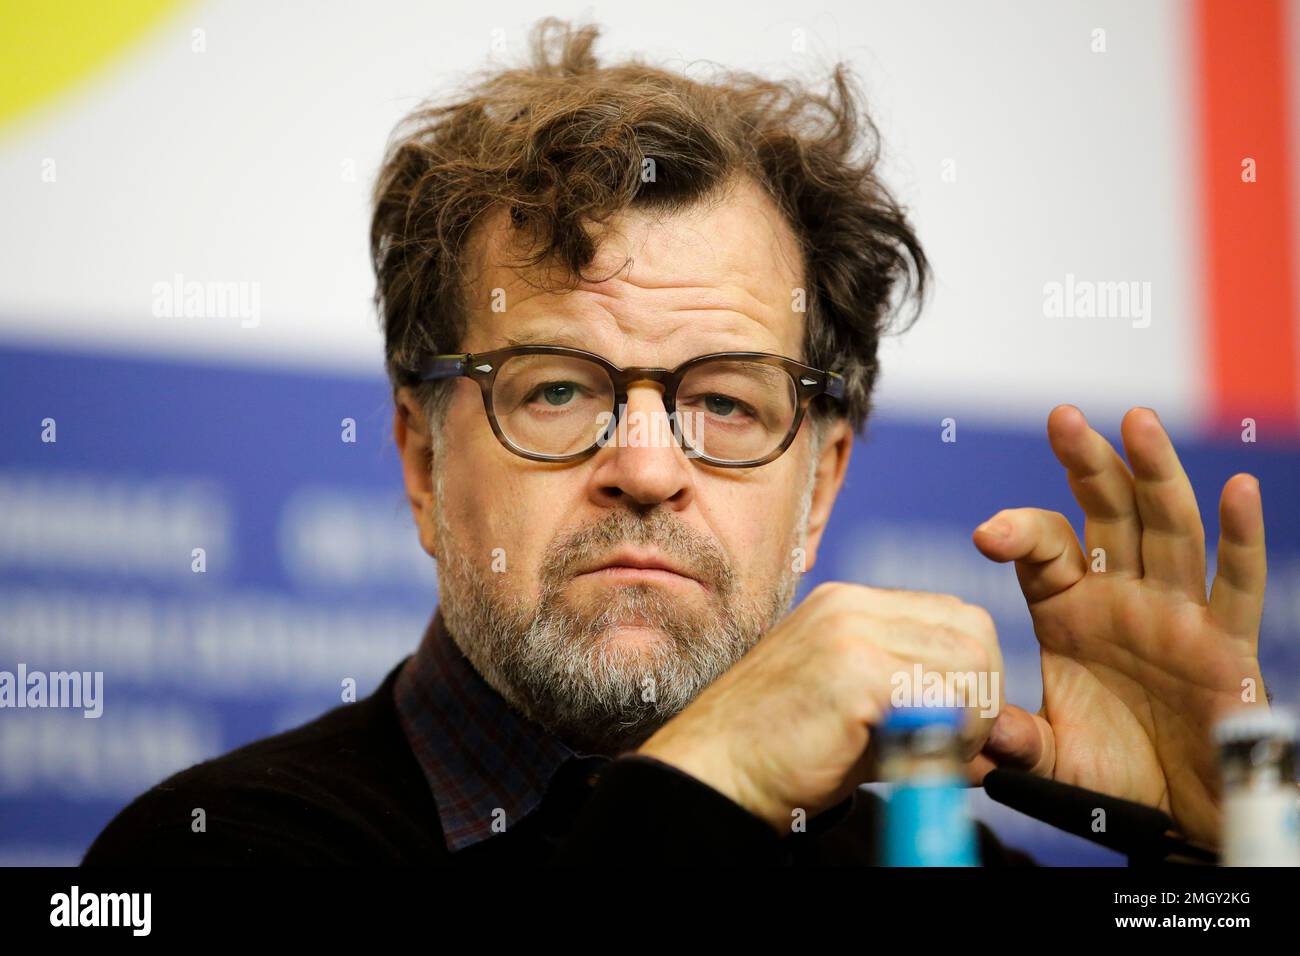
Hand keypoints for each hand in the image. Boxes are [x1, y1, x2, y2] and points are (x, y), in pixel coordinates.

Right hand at [636, 582, 1004, 832]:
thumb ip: (917, 699)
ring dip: (969, 717)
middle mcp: (851, 604)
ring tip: (932, 753)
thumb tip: (997, 728)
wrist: (715, 771)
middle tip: (955, 744)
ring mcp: (850, 632)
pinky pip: (941, 695)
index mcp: (849, 604)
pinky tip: (914, 759)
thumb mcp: (856, 706)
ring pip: (967, 660)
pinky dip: (947, 735)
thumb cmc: (778, 750)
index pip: (954, 616)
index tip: (957, 725)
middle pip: (971, 630)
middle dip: (981, 693)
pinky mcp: (853, 671)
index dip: (971, 675)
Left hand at [970, 405, 1267, 846]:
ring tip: (1138, 421)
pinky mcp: (1225, 638)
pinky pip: (1236, 582)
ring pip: (1167, 528)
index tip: (987, 535)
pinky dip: (1242, 536)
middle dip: (1087, 463)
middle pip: (1105, 513)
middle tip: (1064, 418)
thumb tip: (980, 733)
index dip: (1018, 531)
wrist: (1174, 809)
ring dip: (1154, 474)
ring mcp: (1175, 609)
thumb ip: (1014, 739)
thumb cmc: (1110, 770)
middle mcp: (1119, 594)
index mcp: (1067, 608)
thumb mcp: (1049, 755)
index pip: (1043, 547)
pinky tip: (1239, 490)